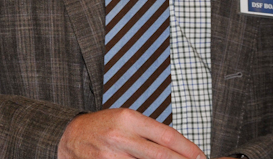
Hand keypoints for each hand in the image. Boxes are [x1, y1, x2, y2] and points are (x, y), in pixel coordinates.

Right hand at [57, 109, 204, 158]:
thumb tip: (179, 149)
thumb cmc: (103, 127)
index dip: (188, 149)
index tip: (200, 157)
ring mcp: (112, 155)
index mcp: (128, 118)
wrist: (72, 136)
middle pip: (162, 155)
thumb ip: (149, 132)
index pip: (167, 136)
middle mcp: (121, 136)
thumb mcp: (125, 120)